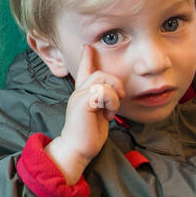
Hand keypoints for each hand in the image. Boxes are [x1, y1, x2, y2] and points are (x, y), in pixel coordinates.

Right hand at [50, 43, 123, 175]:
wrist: (78, 149)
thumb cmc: (88, 135)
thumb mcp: (98, 113)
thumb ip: (102, 101)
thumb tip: (114, 94)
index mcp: (82, 95)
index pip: (83, 71)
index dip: (86, 58)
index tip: (88, 47)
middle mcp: (78, 93)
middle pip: (100, 73)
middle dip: (115, 83)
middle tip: (118, 100)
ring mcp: (79, 97)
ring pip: (102, 79)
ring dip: (113, 96)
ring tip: (110, 111)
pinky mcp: (83, 103)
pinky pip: (103, 92)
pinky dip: (111, 103)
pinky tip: (107, 115)